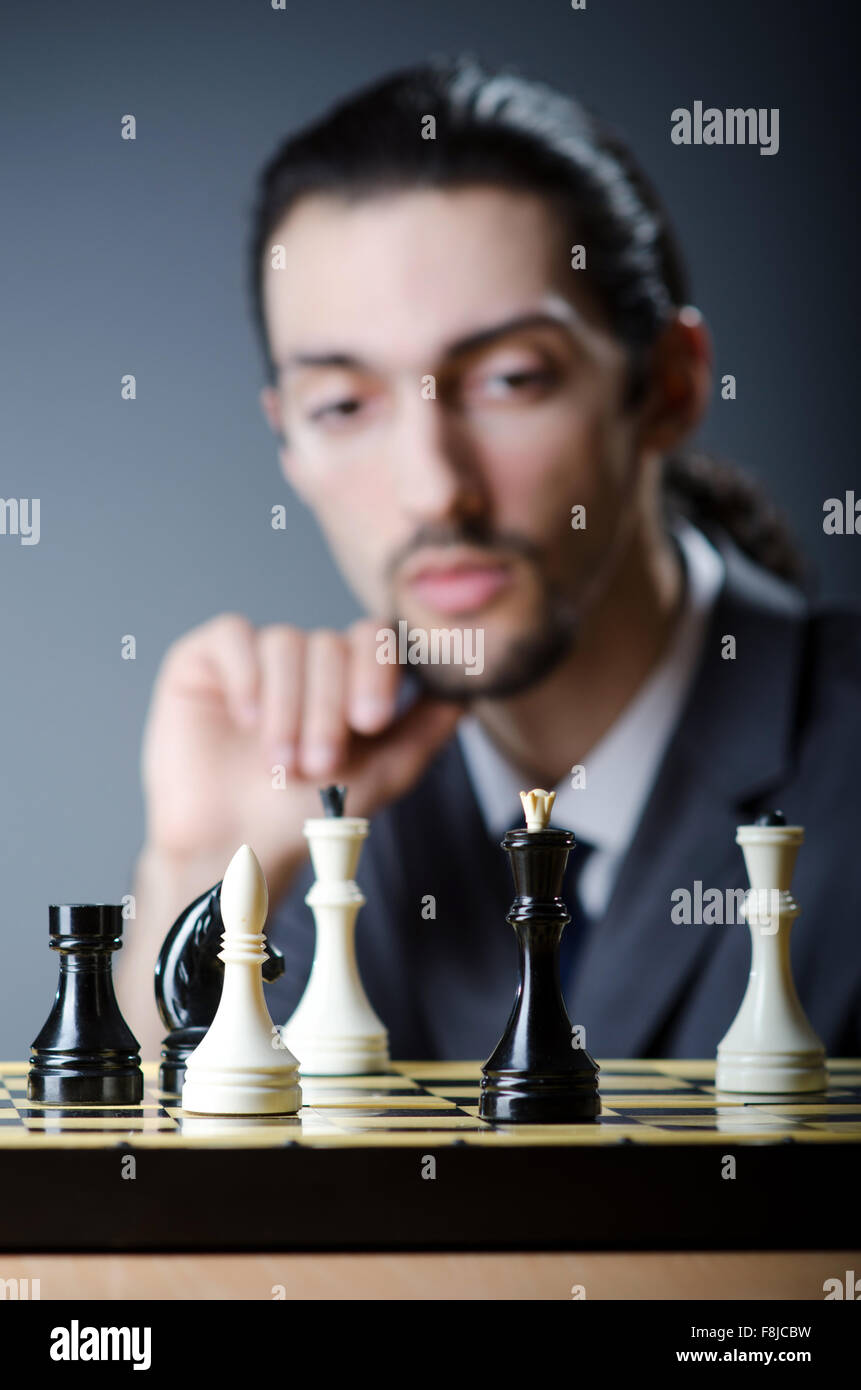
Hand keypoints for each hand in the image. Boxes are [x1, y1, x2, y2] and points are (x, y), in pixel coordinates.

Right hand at [140, 614, 462, 899]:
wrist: (238, 845)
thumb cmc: (308, 813)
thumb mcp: (383, 774)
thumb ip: (429, 728)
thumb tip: (467, 688)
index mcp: (350, 676)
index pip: (375, 639)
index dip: (376, 671)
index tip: (371, 722)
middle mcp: (307, 658)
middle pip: (331, 645)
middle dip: (328, 708)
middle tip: (320, 763)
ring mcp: (258, 655)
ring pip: (285, 644)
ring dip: (288, 707)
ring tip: (281, 763)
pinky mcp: (207, 660)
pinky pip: (233, 635)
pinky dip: (245, 675)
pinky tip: (247, 718)